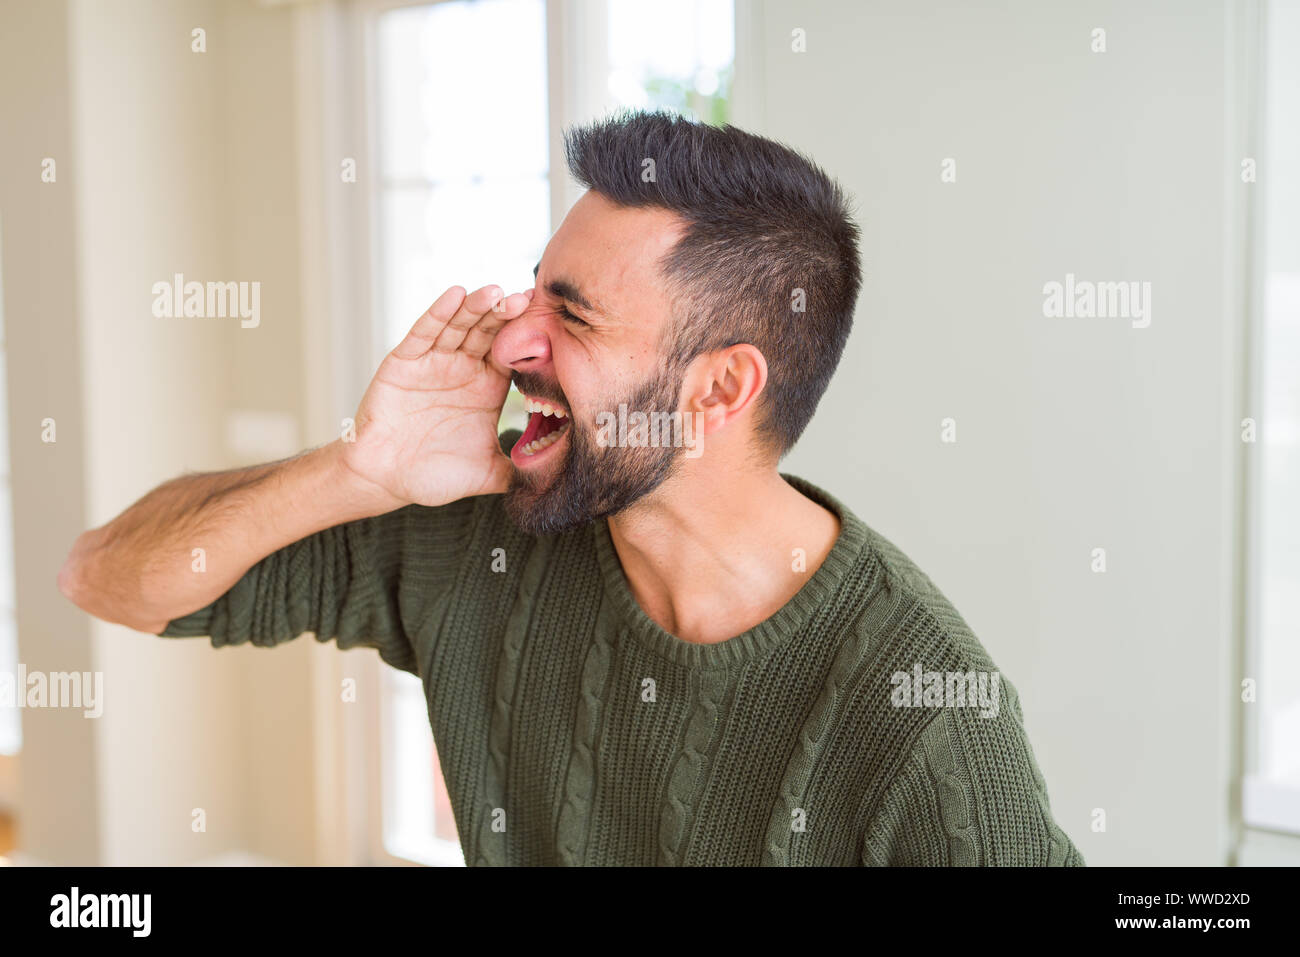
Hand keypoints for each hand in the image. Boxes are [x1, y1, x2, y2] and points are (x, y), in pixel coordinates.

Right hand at [340, 284, 530, 508]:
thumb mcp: (486, 474)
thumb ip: (519, 473)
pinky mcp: (406, 360)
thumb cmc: (433, 476)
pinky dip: (439, 312)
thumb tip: (558, 484)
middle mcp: (464, 369)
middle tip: (528, 299)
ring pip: (460, 325)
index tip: (552, 320)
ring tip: (496, 292)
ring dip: (477, 307)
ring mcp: (435, 361)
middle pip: (489, 332)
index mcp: (487, 389)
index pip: (514, 353)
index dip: (530, 337)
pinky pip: (425, 332)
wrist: (384, 479)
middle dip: (507, 314)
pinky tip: (456, 294)